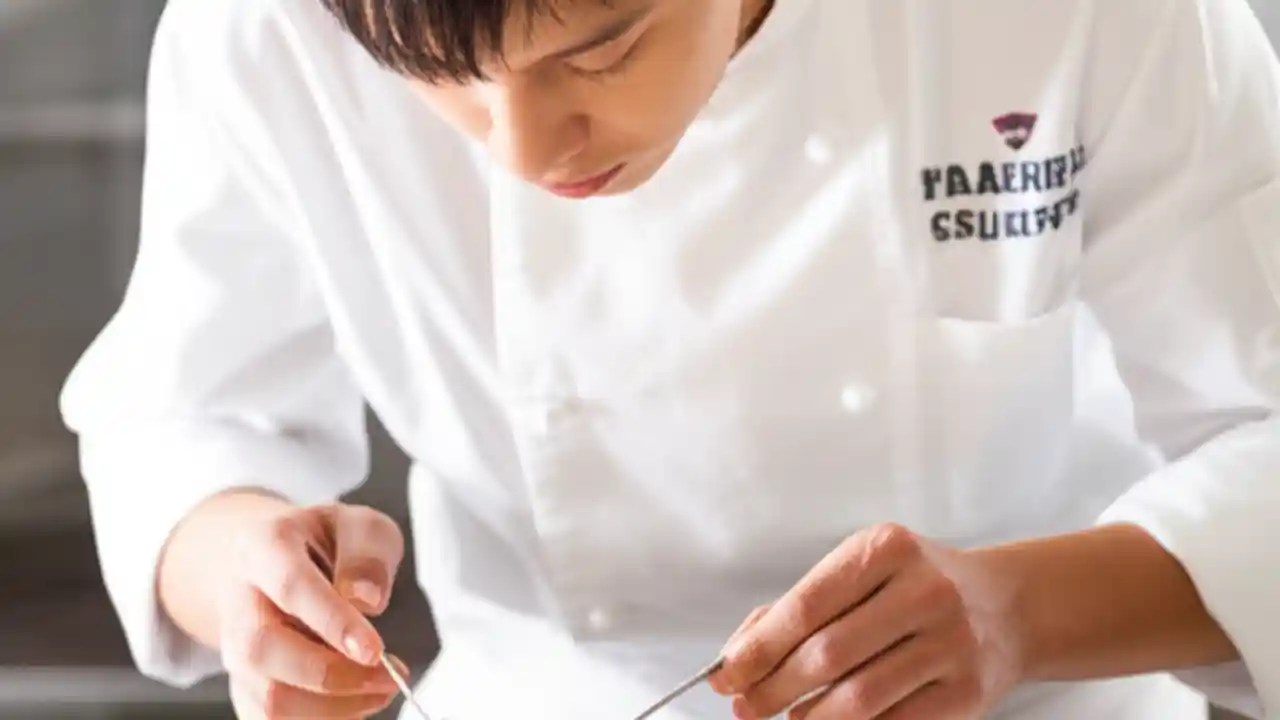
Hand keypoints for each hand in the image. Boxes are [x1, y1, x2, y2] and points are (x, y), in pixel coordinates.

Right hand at [216, 502, 407, 718]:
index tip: (375, 650)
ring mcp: (235, 648)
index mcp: (266, 546)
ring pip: (268, 697)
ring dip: (333, 708)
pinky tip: (354, 704)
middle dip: (333, 675)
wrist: (278, 562)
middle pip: (265, 650)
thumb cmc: (326, 544)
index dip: (333, 622)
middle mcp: (240, 599)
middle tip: (388, 676)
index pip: (292, 587)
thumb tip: (367, 599)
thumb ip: (367, 554)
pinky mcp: (244, 686)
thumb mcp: (361, 526)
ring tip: (379, 690)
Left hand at [711, 523, 1022, 719]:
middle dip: (773, 687)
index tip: (726, 673)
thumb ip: (800, 605)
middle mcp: (924, 591)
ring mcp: (951, 643)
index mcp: (887, 548)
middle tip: (744, 706)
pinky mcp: (967, 692)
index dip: (759, 646)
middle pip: (828, 654)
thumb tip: (737, 656)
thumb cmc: (916, 585)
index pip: (807, 604)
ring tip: (784, 719)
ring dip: (808, 718)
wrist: (1009, 605)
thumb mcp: (864, 571)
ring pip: (859, 698)